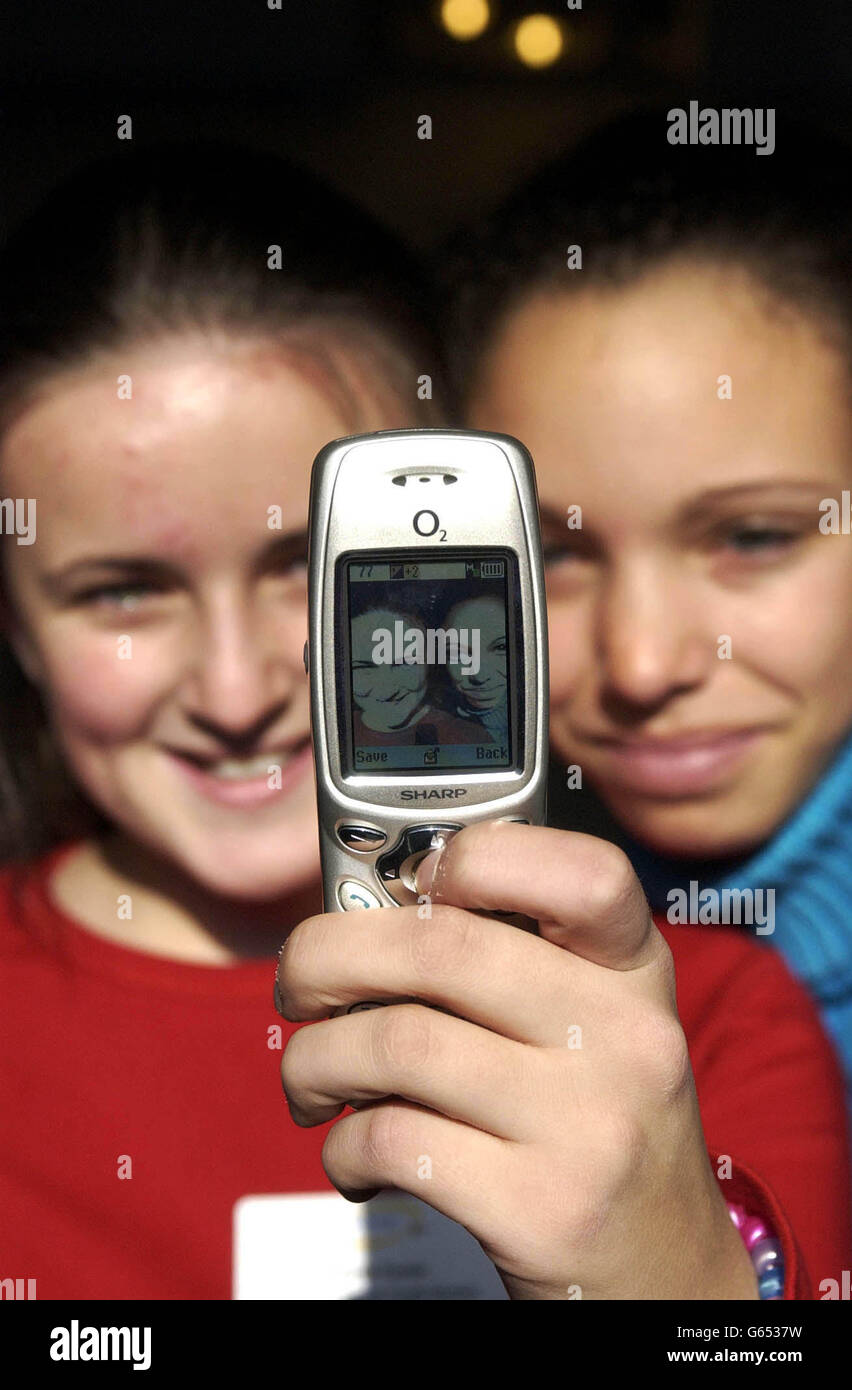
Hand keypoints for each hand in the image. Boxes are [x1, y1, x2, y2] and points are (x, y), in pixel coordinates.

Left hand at [275, 821, 757, 1298]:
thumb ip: (507, 963)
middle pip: (440, 948)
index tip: (413, 882)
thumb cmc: (594, 1123)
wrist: (665, 1271)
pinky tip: (353, 1155)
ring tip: (308, 1080)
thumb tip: (358, 918)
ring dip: (314, 1059)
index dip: (482, 853)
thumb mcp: (590, 1024)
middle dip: (326, 956)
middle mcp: (625, 1037)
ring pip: (397, 1044)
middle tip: (297, 984)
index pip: (583, 872)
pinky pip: (394, 1142)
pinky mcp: (544, 1211)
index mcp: (633, 971)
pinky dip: (342, 1145)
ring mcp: (590, 1126)